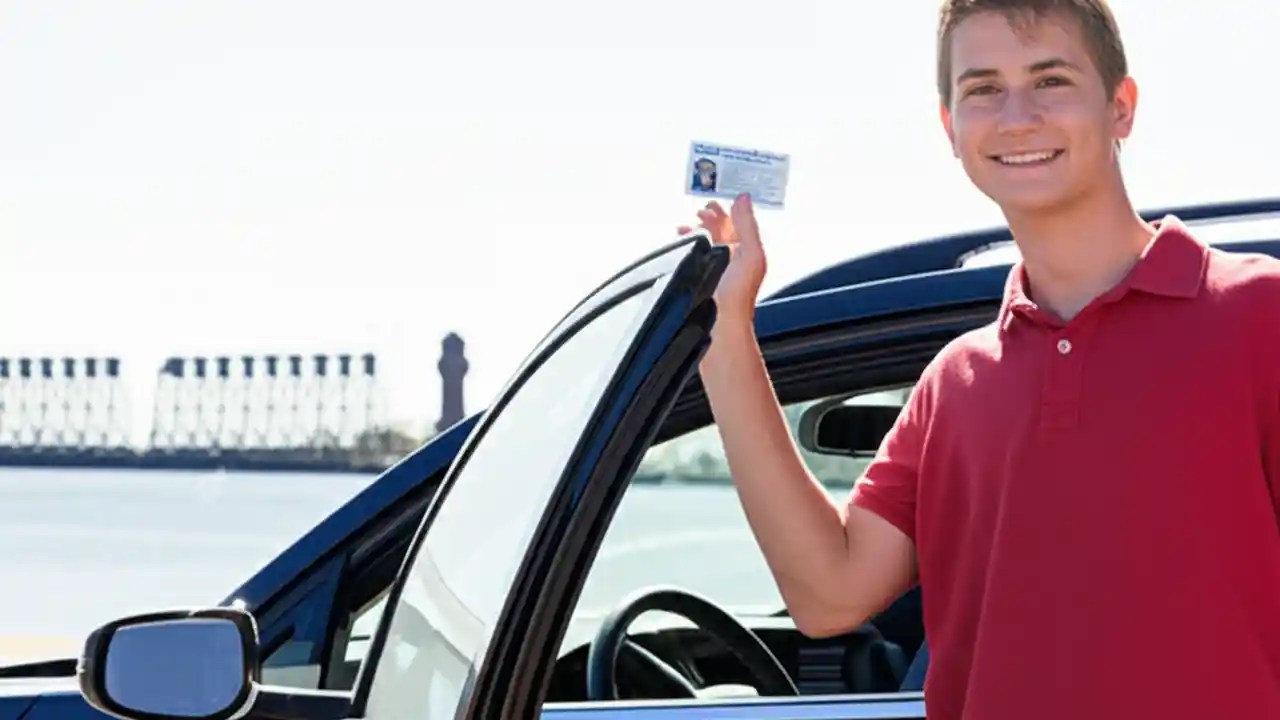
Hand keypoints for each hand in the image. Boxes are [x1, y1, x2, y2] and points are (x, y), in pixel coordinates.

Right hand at [677, 193, 766, 326]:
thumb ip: (747, 226)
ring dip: (695, 235)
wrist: (720, 330)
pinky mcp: (700, 285)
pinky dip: (686, 252)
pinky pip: (693, 261)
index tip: (710, 203)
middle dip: (708, 222)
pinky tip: (678, 252)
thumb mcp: (749, 255)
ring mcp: (715, 274)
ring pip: (705, 247)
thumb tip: (744, 199)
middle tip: (696, 213)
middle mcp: (732, 264)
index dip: (723, 213)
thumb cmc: (736, 299)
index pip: (735, 226)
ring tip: (684, 230)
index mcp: (746, 254)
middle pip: (719, 235)